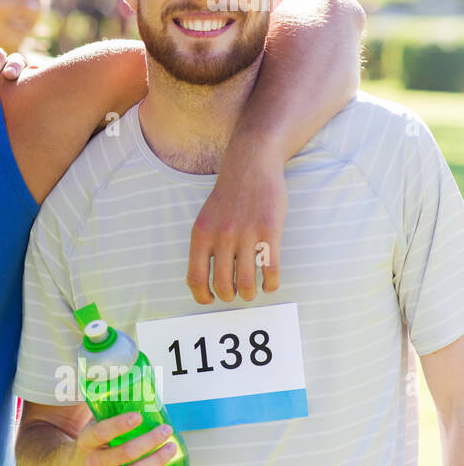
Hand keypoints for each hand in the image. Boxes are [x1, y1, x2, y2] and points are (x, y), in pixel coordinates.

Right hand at [71, 412, 177, 465]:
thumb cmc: (92, 446)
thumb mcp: (92, 428)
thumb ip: (107, 414)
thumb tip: (135, 392)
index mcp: (86, 442)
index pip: (101, 432)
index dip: (120, 424)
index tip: (139, 416)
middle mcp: (92, 463)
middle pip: (125, 453)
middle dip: (150, 440)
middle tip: (165, 430)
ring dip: (157, 460)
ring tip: (172, 447)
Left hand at [187, 149, 285, 304]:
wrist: (250, 165)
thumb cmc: (228, 196)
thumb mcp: (205, 219)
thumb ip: (205, 246)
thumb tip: (205, 280)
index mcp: (201, 235)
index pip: (195, 277)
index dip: (202, 295)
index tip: (210, 300)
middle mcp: (221, 237)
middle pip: (222, 284)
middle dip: (229, 296)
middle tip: (235, 295)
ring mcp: (246, 235)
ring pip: (246, 282)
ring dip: (249, 294)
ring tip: (252, 292)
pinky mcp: (270, 232)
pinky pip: (270, 270)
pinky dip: (270, 284)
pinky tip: (270, 285)